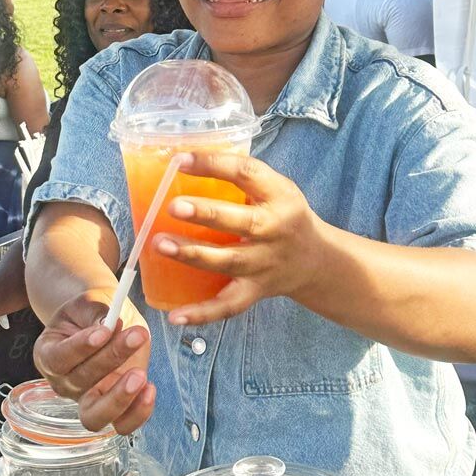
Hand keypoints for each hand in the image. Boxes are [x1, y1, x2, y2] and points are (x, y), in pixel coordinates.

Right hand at [33, 289, 154, 435]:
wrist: (101, 323)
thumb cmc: (89, 313)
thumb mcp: (87, 303)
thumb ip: (96, 313)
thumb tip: (111, 325)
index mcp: (49, 354)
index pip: (59, 357)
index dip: (81, 346)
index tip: (104, 331)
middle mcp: (65, 383)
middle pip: (81, 383)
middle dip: (110, 359)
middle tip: (136, 336)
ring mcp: (88, 399)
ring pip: (95, 416)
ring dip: (120, 398)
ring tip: (141, 375)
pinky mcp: (115, 405)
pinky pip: (123, 423)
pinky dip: (137, 412)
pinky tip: (150, 388)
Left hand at [156, 152, 323, 325]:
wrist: (315, 261)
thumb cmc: (285, 215)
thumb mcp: (276, 187)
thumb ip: (241, 176)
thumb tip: (183, 161)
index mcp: (278, 196)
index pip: (246, 174)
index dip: (213, 165)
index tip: (179, 160)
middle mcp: (274, 230)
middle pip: (239, 222)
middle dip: (205, 214)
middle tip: (174, 206)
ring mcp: (264, 264)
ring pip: (226, 262)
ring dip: (192, 254)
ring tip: (160, 244)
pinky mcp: (255, 290)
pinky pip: (227, 305)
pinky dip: (202, 313)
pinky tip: (174, 315)